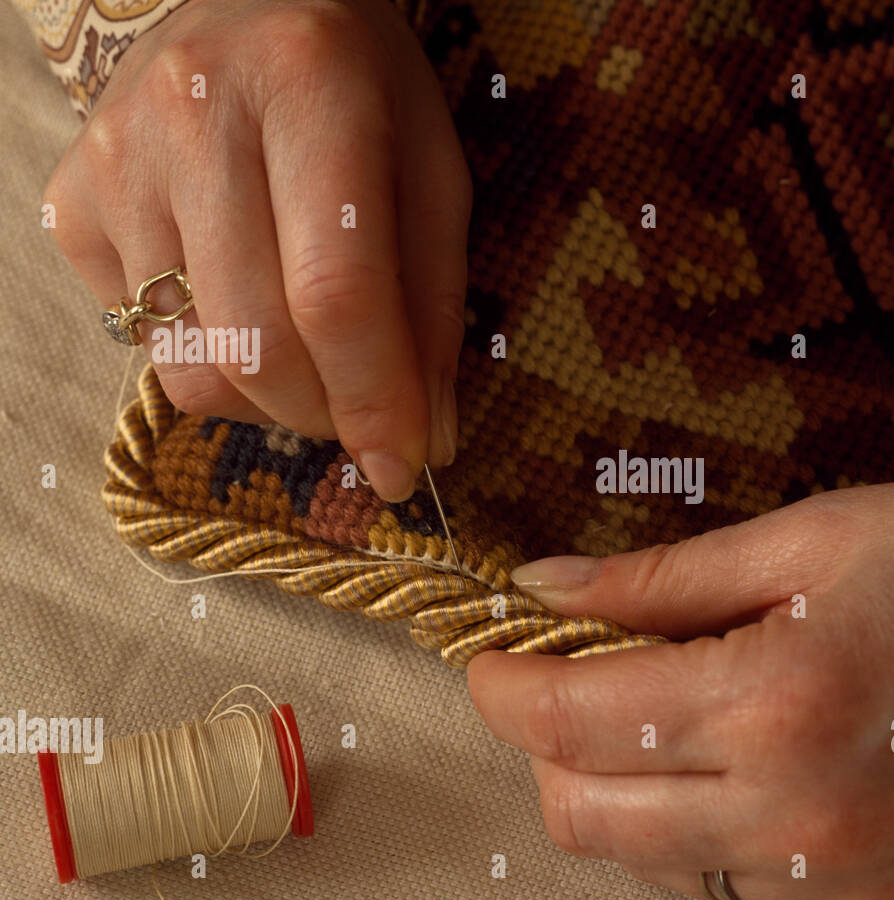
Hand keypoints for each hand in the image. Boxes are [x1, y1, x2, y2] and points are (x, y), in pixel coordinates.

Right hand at [46, 0, 470, 500]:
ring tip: (304, 351)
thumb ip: (435, 303)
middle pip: (257, 344)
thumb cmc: (362, 93)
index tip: (405, 469)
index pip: (337, 291)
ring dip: (267, 399)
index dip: (375, 402)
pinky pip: (142, 343)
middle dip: (325, 415)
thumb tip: (431, 439)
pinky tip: (238, 297)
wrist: (242, 4)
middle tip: (361, 413)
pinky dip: (208, 356)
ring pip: (192, 365)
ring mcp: (115, 157)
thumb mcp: (433, 171)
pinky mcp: (70, 198)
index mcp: (310, 86)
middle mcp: (193, 113)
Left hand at [467, 469, 893, 899]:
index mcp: (781, 702)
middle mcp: (804, 821)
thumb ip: (665, 579)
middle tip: (572, 690)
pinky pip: (758, 898)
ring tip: (694, 719)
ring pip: (667, 866)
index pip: (571, 723)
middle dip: (549, 755)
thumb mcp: (820, 535)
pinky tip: (778, 773)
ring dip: (644, 796)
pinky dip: (732, 837)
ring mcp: (851, 894)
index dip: (505, 687)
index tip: (494, 659)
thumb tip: (548, 589)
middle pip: (590, 820)